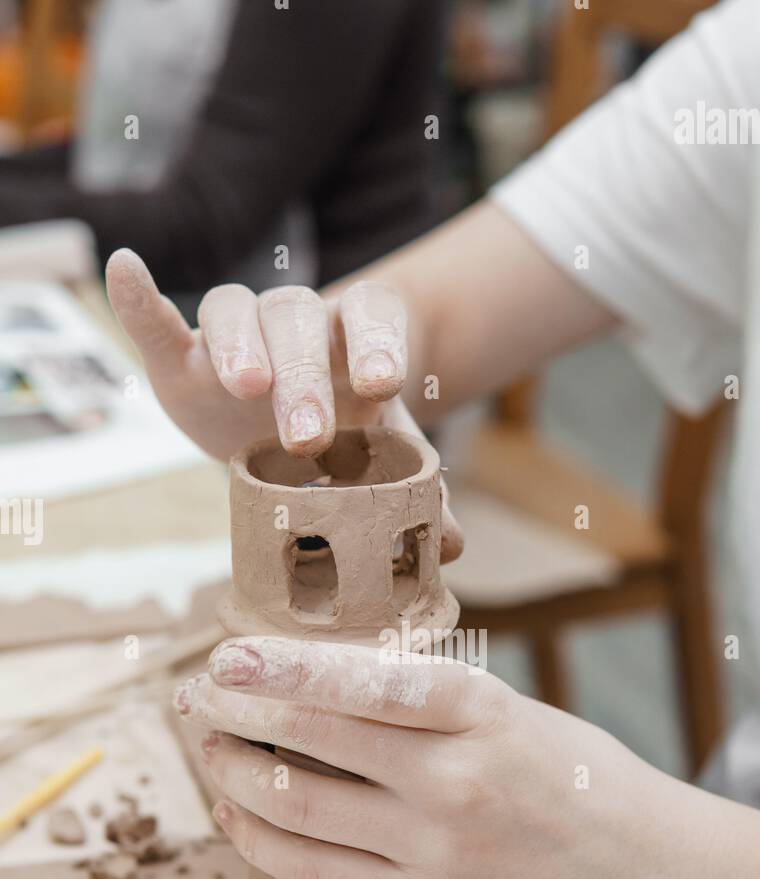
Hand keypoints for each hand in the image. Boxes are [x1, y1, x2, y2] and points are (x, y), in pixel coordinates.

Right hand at [105, 249, 460, 558]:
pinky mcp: (185, 354)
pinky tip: (123, 270)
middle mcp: (299, 320)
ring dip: (241, 345)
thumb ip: (418, 489)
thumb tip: (452, 544)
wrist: (298, 425)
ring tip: (246, 386)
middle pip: (301, 322)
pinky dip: (139, 299)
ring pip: (236, 312)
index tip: (383, 386)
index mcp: (357, 336)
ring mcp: (240, 332)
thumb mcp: (384, 455)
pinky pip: (157, 321)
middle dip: (305, 376)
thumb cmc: (350, 434)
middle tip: (307, 437)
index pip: (372, 315)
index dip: (378, 343)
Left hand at [174, 635, 657, 878]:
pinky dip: (265, 844)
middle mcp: (455, 780)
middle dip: (238, 713)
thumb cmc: (580, 776)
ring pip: (300, 809)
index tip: (230, 653)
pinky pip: (320, 875)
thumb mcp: (515, 712)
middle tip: (197, 695)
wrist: (644, 871)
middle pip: (313, 740)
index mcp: (482, 713)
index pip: (365, 682)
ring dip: (235, 777)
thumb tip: (327, 680)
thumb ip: (430, 701)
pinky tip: (237, 819)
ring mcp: (438, 848)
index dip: (285, 666)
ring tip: (210, 751)